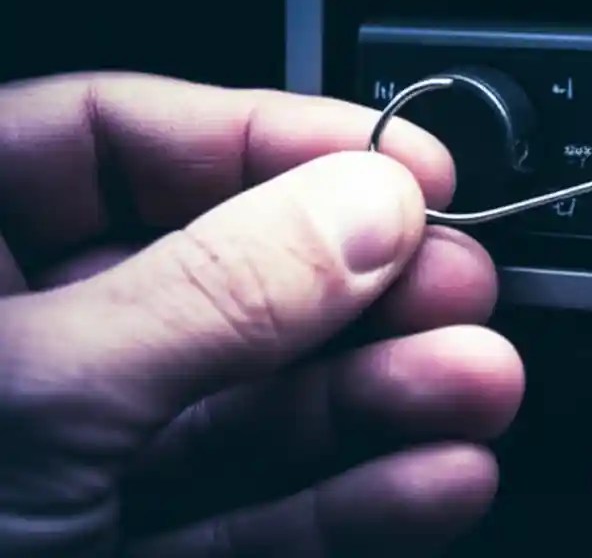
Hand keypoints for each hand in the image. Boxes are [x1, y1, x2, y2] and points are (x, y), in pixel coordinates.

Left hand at [0, 73, 523, 555]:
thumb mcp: (34, 391)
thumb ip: (215, 289)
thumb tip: (364, 203)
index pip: (114, 140)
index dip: (269, 139)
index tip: (399, 166)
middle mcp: (12, 356)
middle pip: (210, 277)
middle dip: (352, 285)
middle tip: (460, 278)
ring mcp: (63, 473)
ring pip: (241, 410)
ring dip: (374, 401)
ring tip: (478, 384)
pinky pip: (242, 523)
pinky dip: (344, 507)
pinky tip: (432, 480)